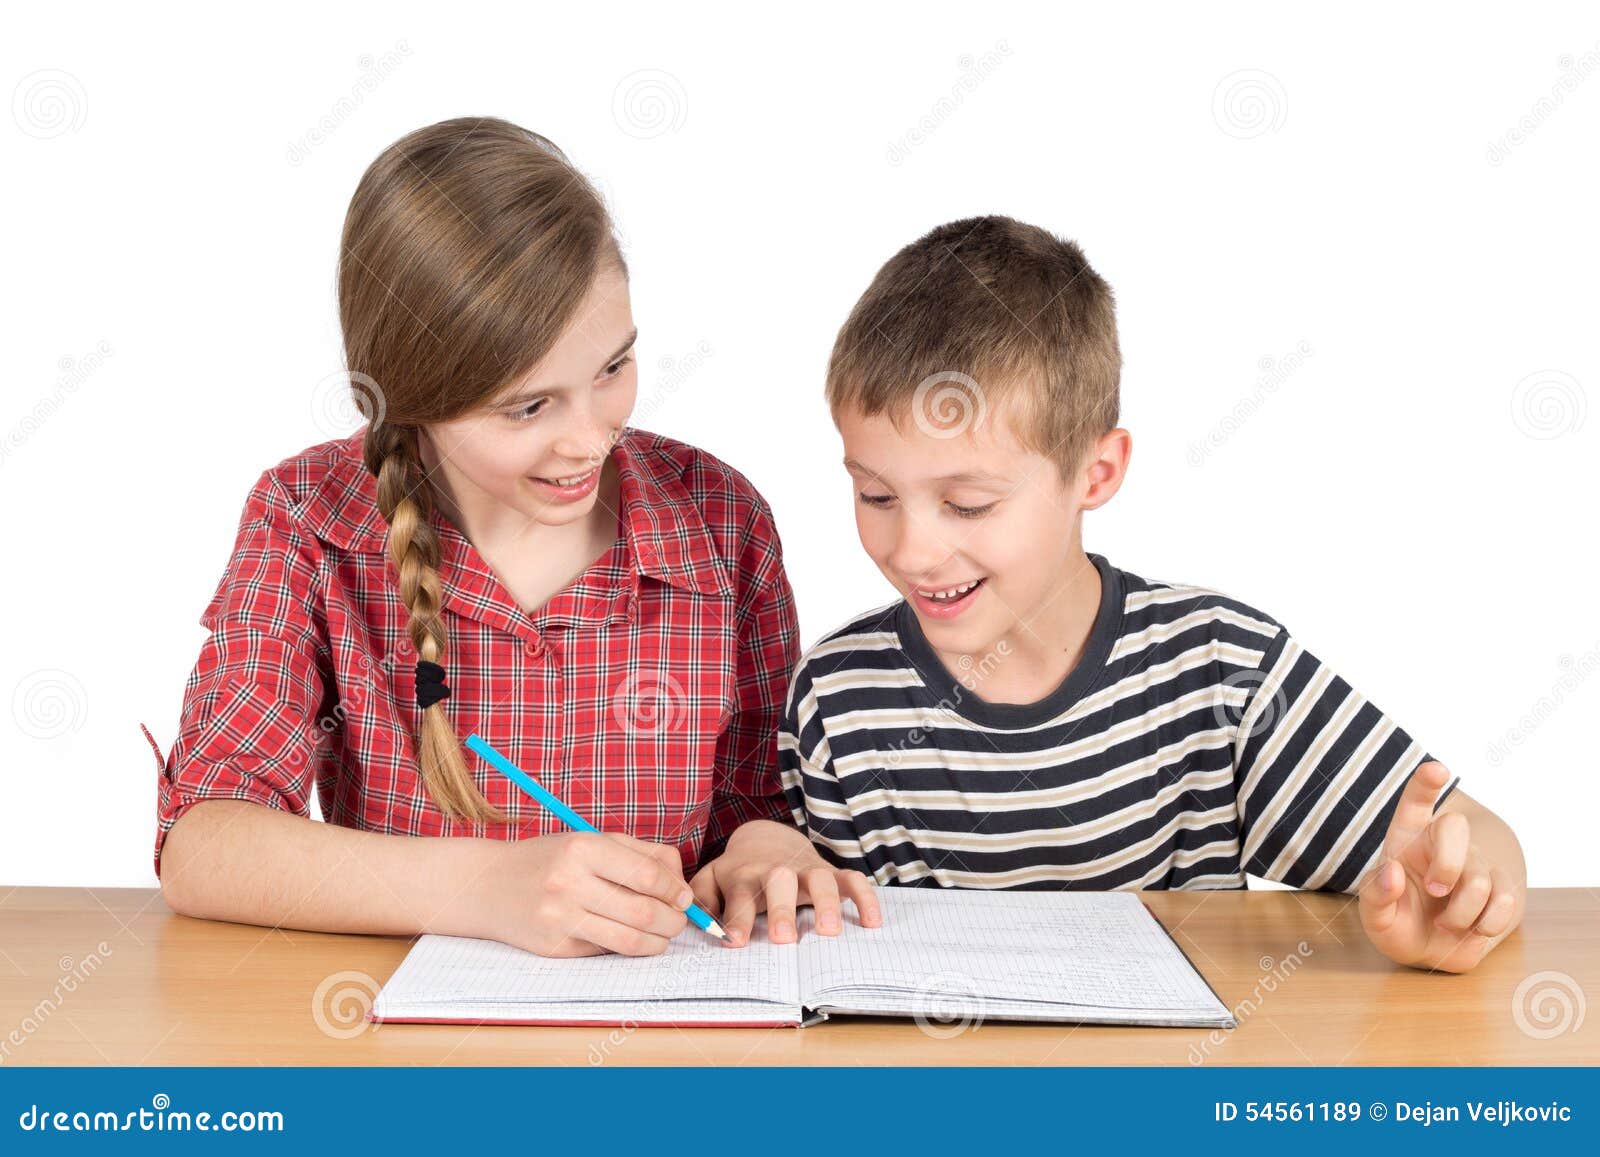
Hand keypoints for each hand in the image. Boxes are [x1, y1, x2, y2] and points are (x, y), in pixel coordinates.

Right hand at [487, 831, 691, 957]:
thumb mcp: (590, 841)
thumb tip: (680, 884)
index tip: (684, 897)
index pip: (648, 874)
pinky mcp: (555, 948)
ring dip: (658, 942)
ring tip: (661, 934)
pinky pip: (606, 951)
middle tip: (678, 920)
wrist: (487, 886)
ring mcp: (560, 920)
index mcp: (582, 849)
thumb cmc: (549, 860)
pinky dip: (626, 947)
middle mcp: (569, 884)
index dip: (675, 890)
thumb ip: (639, 854)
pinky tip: (626, 936)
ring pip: (630, 941)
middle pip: (644, 912)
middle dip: (673, 921)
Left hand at [688, 820, 881, 945]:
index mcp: (743, 876)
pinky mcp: (831, 872)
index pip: (737, 896)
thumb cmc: (736, 872)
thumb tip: (696, 922)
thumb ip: (699, 900)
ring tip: (829, 932)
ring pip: (819, 879)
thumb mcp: (710, 879)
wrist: (766, 839)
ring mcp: (806, 869)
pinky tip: (872, 922)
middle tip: (783, 939)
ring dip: (825, 904)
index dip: (735, 918)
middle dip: (782, 910)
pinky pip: (852, 880)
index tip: (734, 940)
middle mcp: (776, 871)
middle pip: (780, 882)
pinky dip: (864, 898)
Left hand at [1358, 762, 1519, 972]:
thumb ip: (1375, 895)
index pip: (1415, 802)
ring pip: (1479, 879)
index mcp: (1406, 839)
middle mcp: (1442, 843)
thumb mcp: (1375, 916)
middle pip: (1454, 827)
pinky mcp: (1501, 886)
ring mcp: (1475, 863)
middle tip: (1435, 891)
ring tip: (1445, 923)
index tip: (1436, 769)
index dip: (1425, 784)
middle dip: (1447, 864)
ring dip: (1460, 913)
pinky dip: (1486, 924)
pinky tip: (1473, 929)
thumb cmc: (1397, 922)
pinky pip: (1505, 900)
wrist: (1431, 950)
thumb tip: (1393, 872)